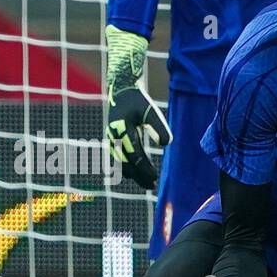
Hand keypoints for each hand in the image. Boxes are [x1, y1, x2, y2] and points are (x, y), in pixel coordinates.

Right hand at [104, 25, 171, 190]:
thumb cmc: (138, 101)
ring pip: (120, 162)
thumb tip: (166, 144)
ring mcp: (110, 138)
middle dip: (139, 175)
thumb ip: (159, 127)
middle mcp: (113, 136)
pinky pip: (117, 158)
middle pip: (127, 162)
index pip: (135, 154)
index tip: (154, 177)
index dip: (144, 168)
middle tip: (151, 186)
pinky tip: (133, 175)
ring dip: (132, 174)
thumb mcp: (151, 111)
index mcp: (122, 129)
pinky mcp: (111, 139)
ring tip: (146, 183)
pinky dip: (125, 167)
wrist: (121, 90)